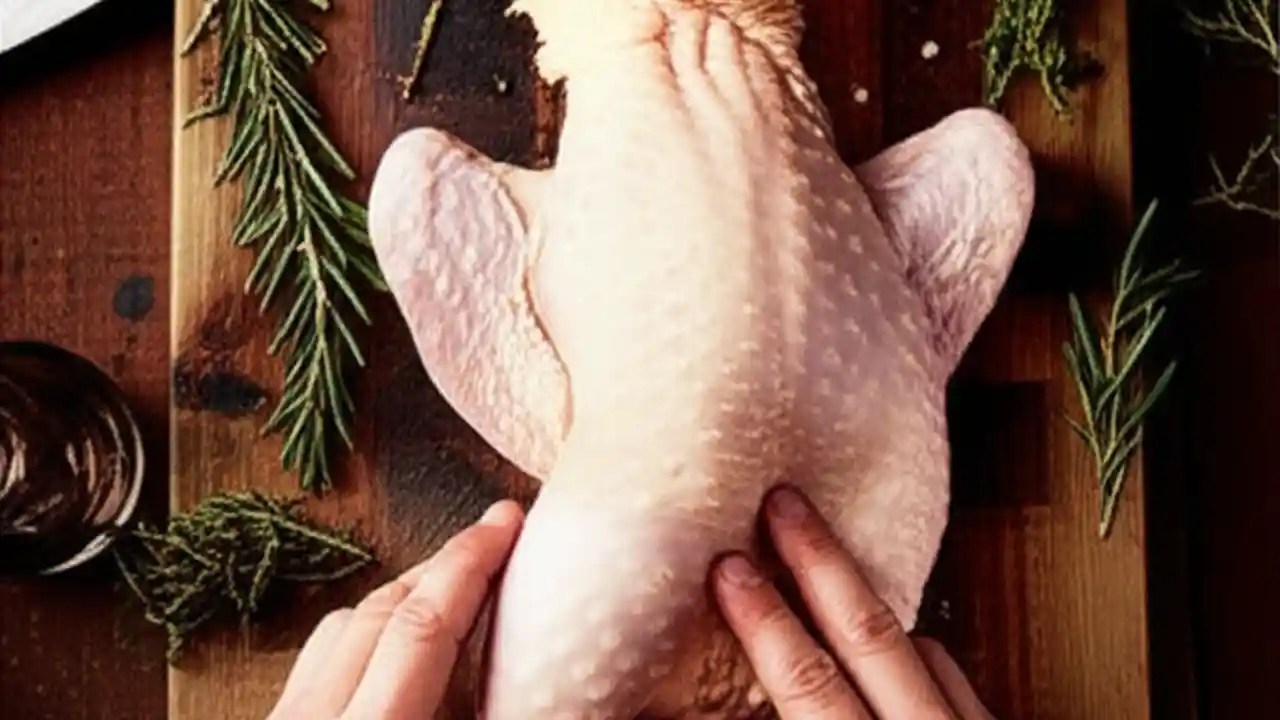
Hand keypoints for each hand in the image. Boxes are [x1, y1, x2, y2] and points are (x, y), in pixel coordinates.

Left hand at [267, 500, 523, 719]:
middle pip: (380, 609)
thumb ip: (491, 710)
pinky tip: (395, 652)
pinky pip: (317, 660)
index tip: (506, 521)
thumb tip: (561, 701)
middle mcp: (314, 715)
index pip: (423, 626)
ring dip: (402, 595)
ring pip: (340, 626)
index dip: (469, 566)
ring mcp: (285, 718)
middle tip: (494, 541)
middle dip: (443, 565)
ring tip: (451, 587)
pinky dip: (365, 633)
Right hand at [712, 486, 991, 718]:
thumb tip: (712, 704)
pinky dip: (920, 653)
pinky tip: (896, 647)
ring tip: (827, 561)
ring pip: (925, 646)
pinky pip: (962, 684)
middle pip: (870, 631)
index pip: (809, 680)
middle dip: (819, 560)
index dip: (764, 622)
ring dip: (870, 605)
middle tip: (781, 500)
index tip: (726, 569)